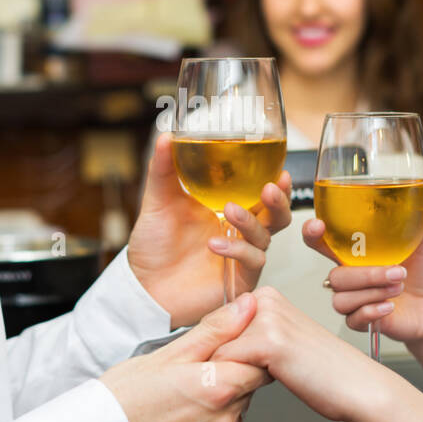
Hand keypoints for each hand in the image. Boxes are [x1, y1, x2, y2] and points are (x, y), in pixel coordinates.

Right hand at [100, 293, 272, 421]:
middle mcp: (223, 420)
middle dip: (227, 378)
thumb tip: (246, 308)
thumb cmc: (123, 396)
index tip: (224, 352)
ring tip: (178, 399)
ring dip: (215, 405)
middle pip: (245, 390)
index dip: (244, 355)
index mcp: (219, 387)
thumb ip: (215, 330)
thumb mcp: (168, 353)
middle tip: (190, 374)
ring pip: (231, 415)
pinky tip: (176, 421)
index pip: (260, 365)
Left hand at [128, 132, 292, 327]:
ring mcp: (240, 256)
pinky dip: (236, 250)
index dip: (276, 183)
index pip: (262, 193)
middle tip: (270, 188)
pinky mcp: (237, 278)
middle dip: (280, 201)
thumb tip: (166, 135)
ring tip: (230, 211)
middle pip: (277, 215)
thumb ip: (164, 169)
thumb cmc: (154, 246)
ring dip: (251, 222)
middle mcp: (239, 232)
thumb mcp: (158, 200)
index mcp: (228, 208)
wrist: (142, 286)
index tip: (280, 170)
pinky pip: (250, 262)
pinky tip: (215, 244)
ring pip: (265, 237)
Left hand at [209, 287, 380, 421]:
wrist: (358, 387)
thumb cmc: (323, 372)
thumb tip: (209, 346)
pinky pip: (225, 365)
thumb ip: (247, 337)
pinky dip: (238, 382)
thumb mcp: (278, 344)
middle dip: (227, 362)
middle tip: (268, 373)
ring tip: (274, 376)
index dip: (226, 353)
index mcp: (265, 296)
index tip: (255, 364)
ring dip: (234, 374)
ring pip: (217, 353)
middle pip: (212, 338)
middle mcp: (263, 300)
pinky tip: (273, 381)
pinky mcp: (267, 341)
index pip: (216, 326)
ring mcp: (265, 318)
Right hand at [301, 180, 422, 346]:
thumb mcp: (421, 243)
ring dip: (373, 291)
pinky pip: (353, 318)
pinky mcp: (360, 321)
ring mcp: (352, 299)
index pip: (320, 241)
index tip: (318, 225)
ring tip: (399, 286)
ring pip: (341, 298)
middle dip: (366, 274)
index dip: (311, 233)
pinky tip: (389, 306)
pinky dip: (372, 311)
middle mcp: (348, 276)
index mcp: (353, 253)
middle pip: (335, 275)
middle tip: (397, 270)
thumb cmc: (418, 275)